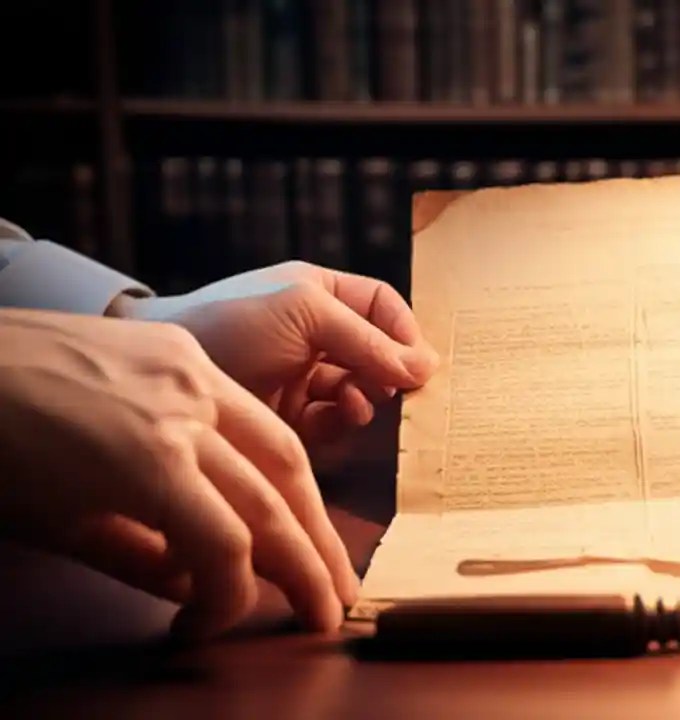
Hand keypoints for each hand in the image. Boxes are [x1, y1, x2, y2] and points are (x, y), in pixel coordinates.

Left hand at [0, 308, 359, 640]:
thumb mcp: (55, 524)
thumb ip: (139, 560)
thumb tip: (191, 585)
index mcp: (149, 463)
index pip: (228, 547)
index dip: (230, 600)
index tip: (206, 627)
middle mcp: (187, 413)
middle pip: (276, 498)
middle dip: (312, 561)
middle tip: (333, 606)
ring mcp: (191, 373)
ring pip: (281, 447)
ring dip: (310, 509)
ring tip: (325, 554)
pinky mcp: (182, 351)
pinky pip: (243, 410)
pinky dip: (268, 454)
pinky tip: (276, 488)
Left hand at [112, 261, 438, 446]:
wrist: (163, 376)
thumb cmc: (229, 323)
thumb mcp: (304, 313)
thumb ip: (368, 338)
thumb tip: (426, 366)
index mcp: (321, 293)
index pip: (384, 306)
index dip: (406, 330)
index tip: (421, 361)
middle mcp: (318, 333)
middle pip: (380, 352)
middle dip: (394, 370)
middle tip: (406, 390)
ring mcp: (306, 375)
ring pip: (363, 390)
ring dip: (369, 397)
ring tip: (360, 401)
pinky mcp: (293, 417)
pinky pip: (338, 422)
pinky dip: (346, 420)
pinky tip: (341, 414)